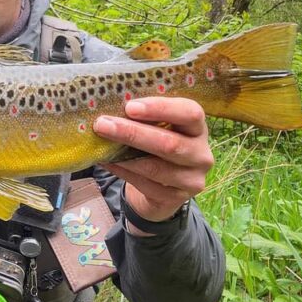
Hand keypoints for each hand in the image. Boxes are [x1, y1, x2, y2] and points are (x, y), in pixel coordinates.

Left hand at [93, 97, 213, 232]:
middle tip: (102, 124)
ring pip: (154, 167)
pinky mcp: (176, 198)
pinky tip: (106, 162)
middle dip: (132, 133)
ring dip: (123, 156)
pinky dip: (122, 171)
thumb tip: (109, 103)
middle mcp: (201, 154)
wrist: (162, 185)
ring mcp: (191, 179)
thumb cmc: (156, 144)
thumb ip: (143, 116)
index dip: (161, 108)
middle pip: (169, 143)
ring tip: (100, 144)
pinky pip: (145, 184)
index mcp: (198, 128)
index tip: (130, 106)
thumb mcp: (157, 127)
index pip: (190, 113)